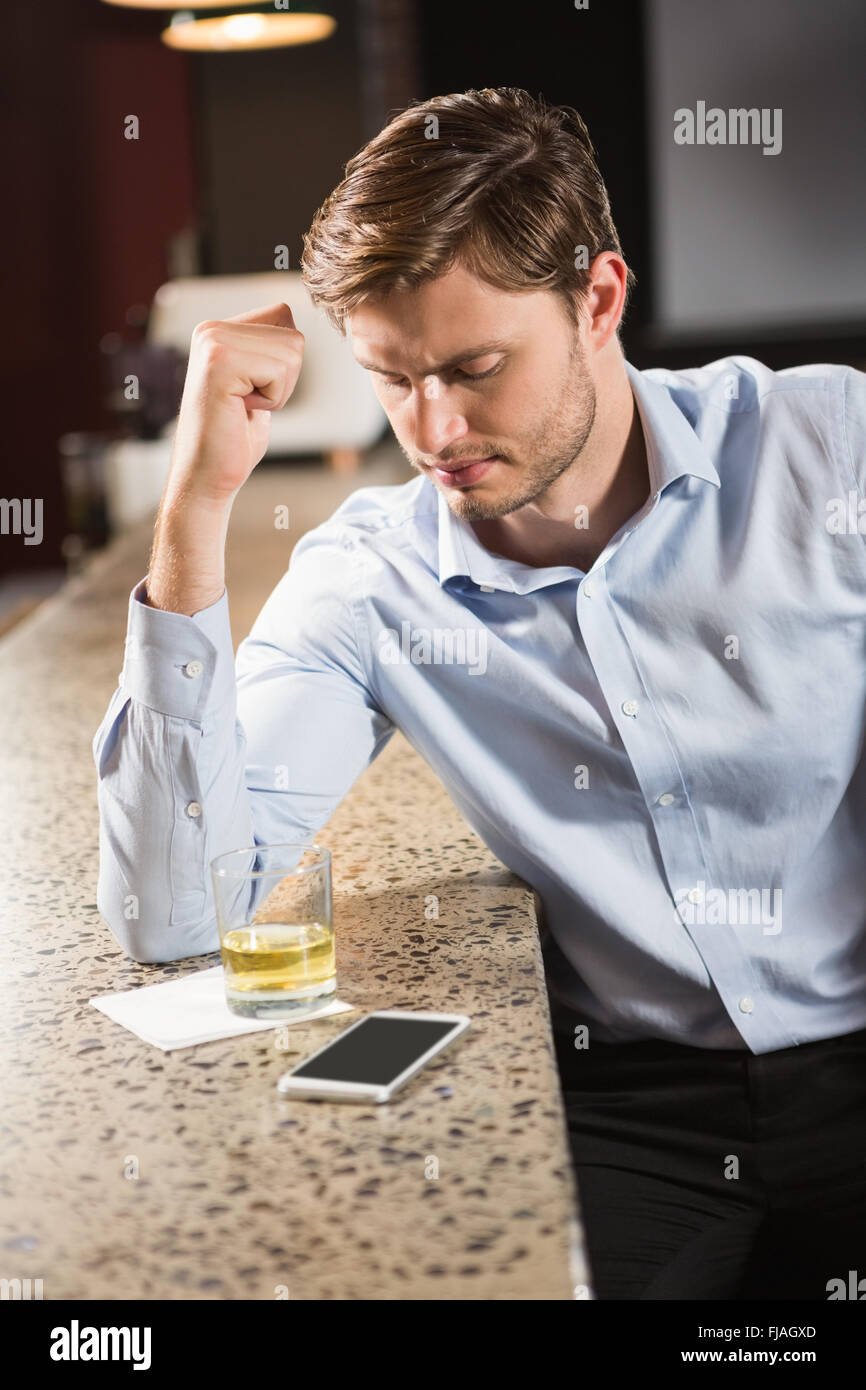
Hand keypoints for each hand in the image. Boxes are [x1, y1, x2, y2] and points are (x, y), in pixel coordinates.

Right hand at [166, 300, 304, 504]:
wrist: (206, 475)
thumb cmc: (235, 437)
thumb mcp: (258, 382)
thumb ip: (269, 347)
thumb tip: (289, 311)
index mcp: (218, 328)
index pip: (284, 317)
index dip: (283, 364)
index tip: (250, 390)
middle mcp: (211, 328)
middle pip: (293, 336)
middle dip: (283, 380)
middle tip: (246, 403)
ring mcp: (212, 342)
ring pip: (291, 353)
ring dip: (277, 391)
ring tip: (242, 407)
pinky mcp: (219, 362)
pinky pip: (279, 372)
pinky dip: (271, 400)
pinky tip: (240, 411)